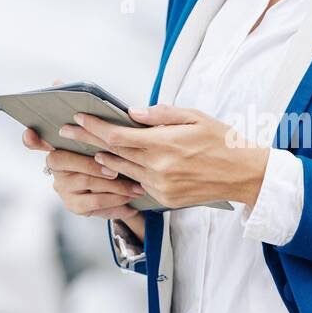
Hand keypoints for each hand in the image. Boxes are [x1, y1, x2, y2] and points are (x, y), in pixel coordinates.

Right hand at [20, 79, 144, 238]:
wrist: (137, 183)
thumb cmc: (120, 149)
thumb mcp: (112, 127)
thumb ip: (86, 108)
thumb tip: (56, 81)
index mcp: (59, 145)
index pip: (34, 140)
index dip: (31, 138)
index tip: (32, 133)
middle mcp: (56, 167)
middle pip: (61, 162)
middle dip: (88, 166)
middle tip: (112, 170)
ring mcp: (64, 187)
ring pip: (83, 184)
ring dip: (111, 187)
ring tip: (134, 187)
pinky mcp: (76, 205)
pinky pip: (94, 205)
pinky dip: (115, 203)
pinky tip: (132, 202)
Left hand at [56, 102, 270, 209]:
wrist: (244, 175)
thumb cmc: (223, 141)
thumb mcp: (195, 117)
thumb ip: (162, 114)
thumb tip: (133, 112)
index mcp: (165, 145)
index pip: (119, 136)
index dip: (95, 127)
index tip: (77, 118)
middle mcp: (159, 169)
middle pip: (114, 154)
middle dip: (89, 141)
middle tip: (67, 131)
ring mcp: (161, 187)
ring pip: (123, 171)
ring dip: (103, 159)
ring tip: (86, 147)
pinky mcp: (165, 200)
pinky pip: (138, 184)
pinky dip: (126, 174)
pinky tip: (115, 165)